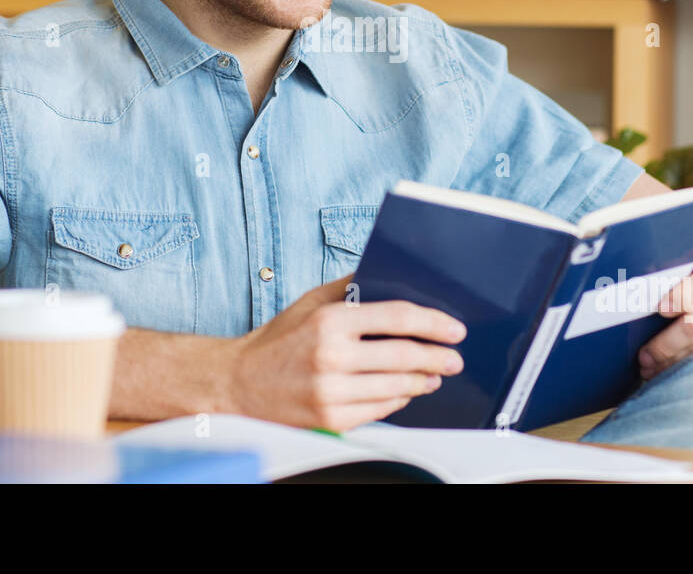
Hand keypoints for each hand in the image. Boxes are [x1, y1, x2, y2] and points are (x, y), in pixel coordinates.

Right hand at [223, 275, 465, 431]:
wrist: (238, 384)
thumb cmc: (278, 339)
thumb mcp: (311, 302)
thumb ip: (350, 286)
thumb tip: (390, 272)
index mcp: (330, 320)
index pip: (396, 316)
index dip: (432, 323)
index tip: (454, 329)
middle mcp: (331, 356)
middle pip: (403, 355)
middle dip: (437, 357)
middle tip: (454, 358)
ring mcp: (330, 392)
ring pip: (396, 387)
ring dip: (423, 381)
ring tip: (434, 376)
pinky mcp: (330, 420)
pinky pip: (379, 410)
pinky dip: (398, 400)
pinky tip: (406, 392)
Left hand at [638, 262, 692, 379]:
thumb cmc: (673, 321)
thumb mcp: (665, 307)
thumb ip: (658, 303)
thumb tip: (630, 303)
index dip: (685, 294)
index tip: (661, 309)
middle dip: (666, 343)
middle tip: (644, 356)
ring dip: (673, 362)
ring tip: (652, 370)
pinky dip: (691, 374)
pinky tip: (674, 378)